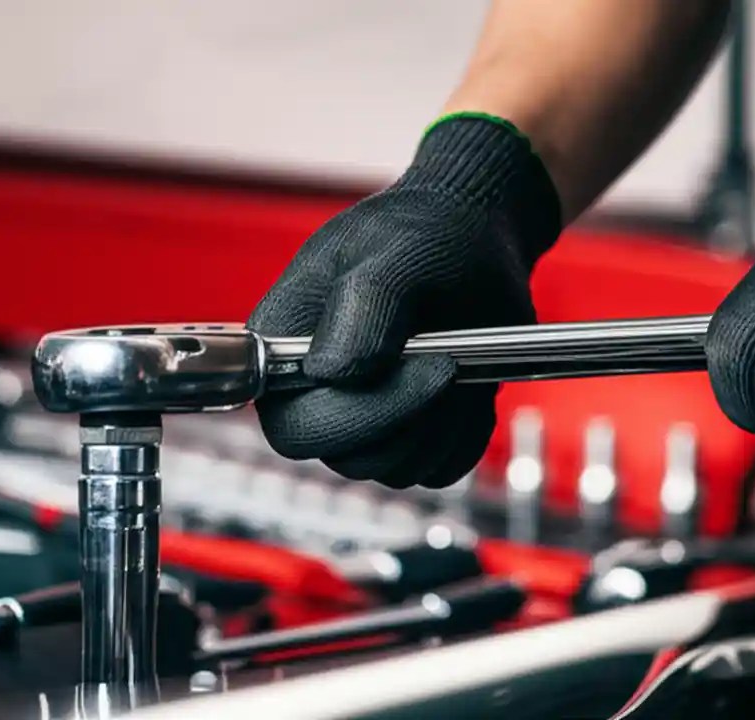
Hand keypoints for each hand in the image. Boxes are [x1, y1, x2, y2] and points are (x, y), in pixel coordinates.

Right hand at [249, 117, 559, 487]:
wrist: (473, 243)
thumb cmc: (423, 235)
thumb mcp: (396, 250)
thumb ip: (363, 306)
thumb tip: (332, 372)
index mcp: (282, 353)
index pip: (298, 430)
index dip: (363, 414)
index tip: (430, 365)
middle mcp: (314, 397)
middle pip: (354, 460)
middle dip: (416, 417)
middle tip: (449, 359)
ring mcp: (364, 422)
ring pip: (403, 470)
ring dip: (448, 421)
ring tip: (459, 359)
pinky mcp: (413, 436)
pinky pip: (442, 469)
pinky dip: (468, 432)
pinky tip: (469, 384)